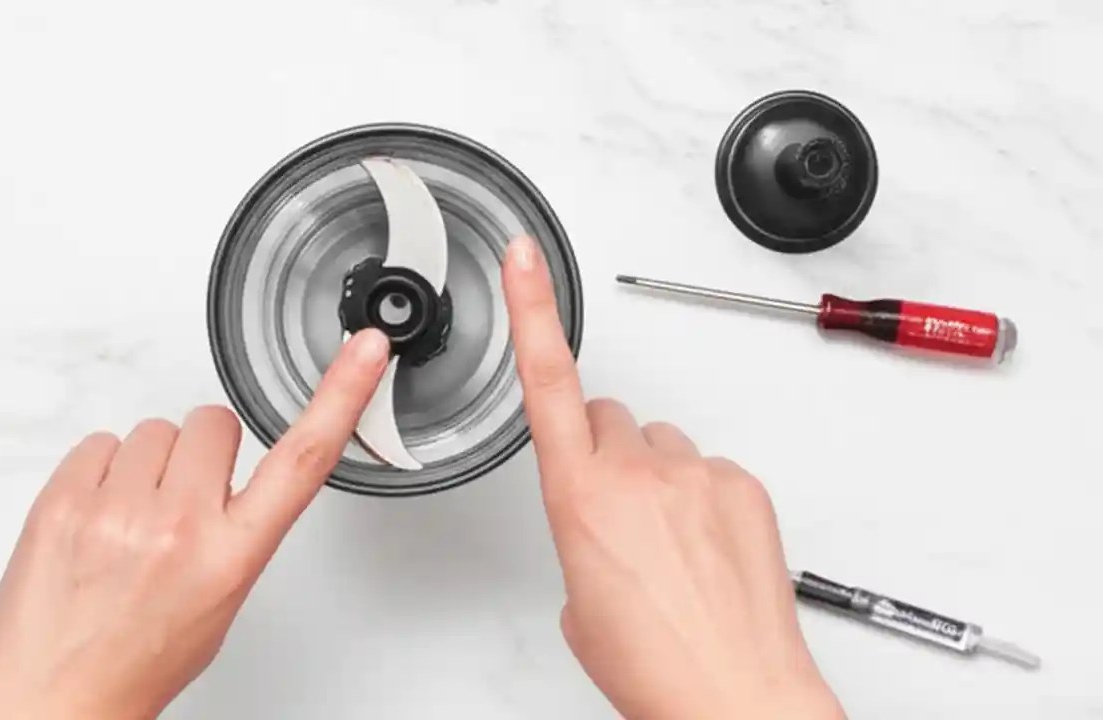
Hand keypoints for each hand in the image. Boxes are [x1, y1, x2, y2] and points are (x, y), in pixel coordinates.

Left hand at [0, 329, 389, 719]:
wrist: (54, 697)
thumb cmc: (138, 659)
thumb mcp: (220, 598)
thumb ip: (233, 529)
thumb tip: (221, 478)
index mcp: (231, 555)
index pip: (302, 459)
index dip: (342, 396)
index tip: (364, 352)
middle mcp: (179, 526)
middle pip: (211, 424)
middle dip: (200, 451)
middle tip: (177, 501)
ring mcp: (116, 510)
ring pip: (153, 430)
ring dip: (146, 464)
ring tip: (129, 521)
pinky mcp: (63, 499)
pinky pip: (98, 443)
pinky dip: (99, 471)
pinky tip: (96, 516)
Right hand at [501, 237, 843, 719]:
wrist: (734, 695)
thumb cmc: (652, 664)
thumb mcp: (581, 602)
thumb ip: (582, 539)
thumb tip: (603, 531)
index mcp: (579, 498)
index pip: (546, 382)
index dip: (532, 311)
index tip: (524, 259)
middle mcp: (637, 474)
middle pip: (608, 417)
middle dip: (604, 447)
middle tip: (618, 507)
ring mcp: (697, 476)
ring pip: (662, 444)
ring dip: (658, 477)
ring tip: (670, 543)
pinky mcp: (744, 486)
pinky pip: (711, 470)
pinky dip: (704, 499)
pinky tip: (706, 549)